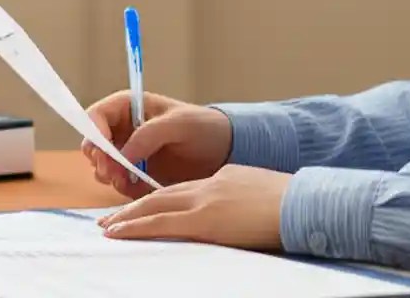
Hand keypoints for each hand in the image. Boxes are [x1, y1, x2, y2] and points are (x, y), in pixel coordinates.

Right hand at [82, 90, 231, 198]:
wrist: (222, 151)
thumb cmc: (203, 127)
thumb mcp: (179, 124)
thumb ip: (149, 134)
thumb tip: (122, 155)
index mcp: (128, 107)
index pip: (96, 116)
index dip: (94, 133)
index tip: (103, 152)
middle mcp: (122, 129)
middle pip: (93, 146)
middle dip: (100, 161)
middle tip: (114, 173)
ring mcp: (127, 153)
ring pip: (102, 168)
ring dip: (111, 177)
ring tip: (129, 182)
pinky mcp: (136, 174)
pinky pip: (119, 184)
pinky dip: (126, 189)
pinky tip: (142, 189)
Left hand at [96, 164, 289, 249]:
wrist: (302, 203)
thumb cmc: (290, 204)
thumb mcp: (257, 194)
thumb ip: (236, 199)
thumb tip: (229, 212)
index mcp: (222, 178)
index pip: (181, 188)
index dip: (158, 199)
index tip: (142, 208)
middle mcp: (208, 185)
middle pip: (161, 194)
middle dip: (134, 207)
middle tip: (110, 219)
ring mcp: (205, 200)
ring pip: (155, 205)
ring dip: (128, 217)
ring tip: (107, 227)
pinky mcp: (205, 219)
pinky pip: (162, 222)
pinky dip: (137, 226)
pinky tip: (120, 232)